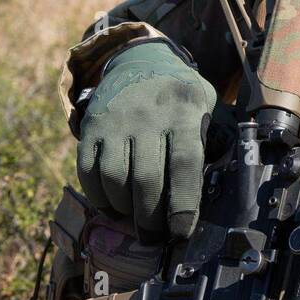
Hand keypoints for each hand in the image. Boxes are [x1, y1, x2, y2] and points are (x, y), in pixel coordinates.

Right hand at [77, 39, 216, 238]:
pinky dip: (98, 197)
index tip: (181, 233)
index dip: (183, 204)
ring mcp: (115, 121)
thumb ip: (208, 143)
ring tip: (134, 222)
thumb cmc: (180, 96)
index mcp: (183, 113)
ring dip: (124, 210)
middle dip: (150, 218)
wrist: (140, 61)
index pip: (184, 165)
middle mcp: (147, 116)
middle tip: (154, 239)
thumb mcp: (205, 107)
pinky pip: (88, 171)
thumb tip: (211, 196)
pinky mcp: (90, 128)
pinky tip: (112, 206)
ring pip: (115, 179)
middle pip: (146, 179)